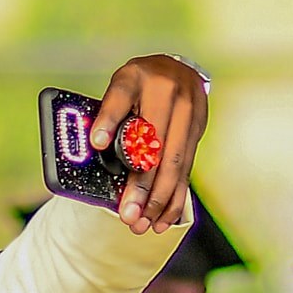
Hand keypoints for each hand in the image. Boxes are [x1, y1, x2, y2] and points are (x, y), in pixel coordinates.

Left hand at [90, 56, 209, 234]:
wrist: (176, 68)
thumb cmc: (139, 81)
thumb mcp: (118, 85)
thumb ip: (107, 111)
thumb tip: (95, 143)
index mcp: (144, 79)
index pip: (123, 102)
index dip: (110, 121)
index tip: (98, 142)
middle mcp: (173, 96)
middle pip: (158, 147)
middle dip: (143, 186)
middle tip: (128, 215)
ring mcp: (191, 114)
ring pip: (176, 163)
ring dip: (160, 198)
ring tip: (143, 224)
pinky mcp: (198, 131)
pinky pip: (187, 168)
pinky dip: (175, 196)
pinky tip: (165, 218)